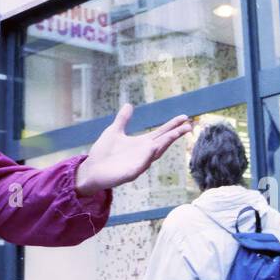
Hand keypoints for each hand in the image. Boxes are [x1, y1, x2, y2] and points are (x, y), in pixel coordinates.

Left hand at [75, 103, 191, 196]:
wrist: (91, 170)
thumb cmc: (103, 153)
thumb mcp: (114, 131)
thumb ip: (123, 119)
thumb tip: (129, 105)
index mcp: (141, 144)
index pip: (161, 133)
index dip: (172, 126)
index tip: (184, 117)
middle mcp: (143, 154)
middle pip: (162, 143)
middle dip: (175, 134)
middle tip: (189, 126)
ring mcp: (138, 164)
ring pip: (155, 154)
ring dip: (164, 144)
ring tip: (174, 133)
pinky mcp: (129, 174)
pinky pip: (140, 166)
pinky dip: (147, 157)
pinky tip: (153, 147)